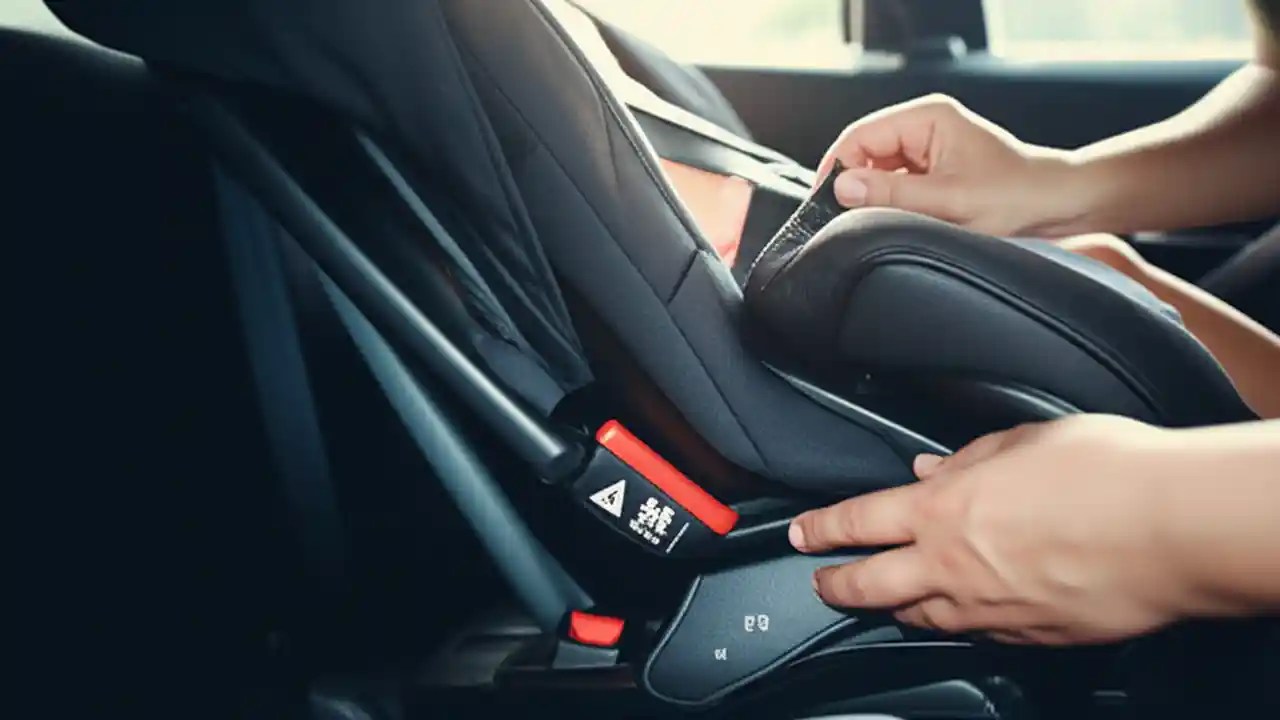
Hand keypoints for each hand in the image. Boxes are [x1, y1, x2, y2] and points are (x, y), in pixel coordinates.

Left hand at [789, 416, 1192, 644]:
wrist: (1168, 528)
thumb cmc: (1103, 470)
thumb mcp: (1024, 440)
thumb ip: (970, 457)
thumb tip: (935, 466)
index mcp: (942, 507)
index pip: (858, 521)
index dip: (822, 528)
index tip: (802, 534)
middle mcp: (952, 563)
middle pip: (870, 586)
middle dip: (836, 585)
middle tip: (820, 583)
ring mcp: (988, 607)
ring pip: (920, 619)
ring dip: (897, 609)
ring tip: (886, 606)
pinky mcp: (1028, 635)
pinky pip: (977, 634)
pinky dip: (959, 624)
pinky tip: (962, 618)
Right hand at [816, 94, 1082, 236]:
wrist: (1059, 204)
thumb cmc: (1016, 195)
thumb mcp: (949, 200)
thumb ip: (893, 193)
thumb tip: (842, 186)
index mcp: (927, 117)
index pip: (859, 136)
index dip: (837, 168)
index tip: (824, 202)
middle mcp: (924, 126)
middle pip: (864, 153)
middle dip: (854, 185)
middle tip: (844, 220)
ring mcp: (927, 149)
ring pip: (877, 172)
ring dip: (874, 198)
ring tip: (878, 224)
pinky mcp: (933, 171)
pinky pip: (895, 185)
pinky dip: (889, 205)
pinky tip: (895, 223)